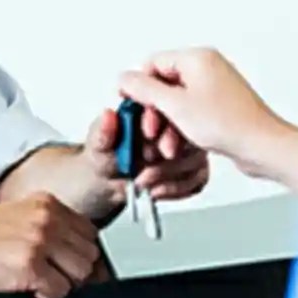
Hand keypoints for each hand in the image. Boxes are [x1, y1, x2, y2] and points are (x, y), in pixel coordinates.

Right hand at [0, 192, 102, 297]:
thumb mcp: (15, 218)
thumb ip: (46, 228)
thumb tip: (75, 255)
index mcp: (46, 203)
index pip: (89, 232)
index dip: (78, 254)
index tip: (66, 264)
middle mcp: (47, 218)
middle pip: (89, 255)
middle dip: (73, 271)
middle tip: (48, 276)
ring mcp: (39, 241)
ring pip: (80, 274)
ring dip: (61, 284)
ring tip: (35, 280)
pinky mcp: (28, 266)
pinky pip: (59, 292)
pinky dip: (45, 296)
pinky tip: (23, 285)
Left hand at [80, 109, 209, 219]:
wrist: (109, 181)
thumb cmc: (105, 156)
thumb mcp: (98, 144)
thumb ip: (103, 132)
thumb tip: (108, 115)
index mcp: (151, 111)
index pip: (167, 106)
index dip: (160, 121)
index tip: (149, 135)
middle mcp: (173, 126)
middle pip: (189, 132)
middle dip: (170, 151)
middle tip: (149, 161)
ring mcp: (186, 146)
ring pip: (195, 157)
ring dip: (170, 173)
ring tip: (144, 181)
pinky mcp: (193, 167)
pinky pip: (199, 177)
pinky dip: (178, 188)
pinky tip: (157, 191)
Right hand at [118, 48, 295, 175]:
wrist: (263, 147)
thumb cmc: (229, 124)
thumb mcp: (175, 106)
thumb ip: (144, 90)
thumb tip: (124, 78)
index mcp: (197, 59)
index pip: (153, 64)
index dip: (139, 86)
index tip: (131, 105)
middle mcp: (207, 68)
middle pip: (164, 84)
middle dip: (154, 112)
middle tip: (150, 131)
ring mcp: (214, 88)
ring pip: (176, 102)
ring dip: (167, 125)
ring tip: (167, 146)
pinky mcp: (220, 107)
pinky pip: (191, 113)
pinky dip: (182, 128)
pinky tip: (180, 145)